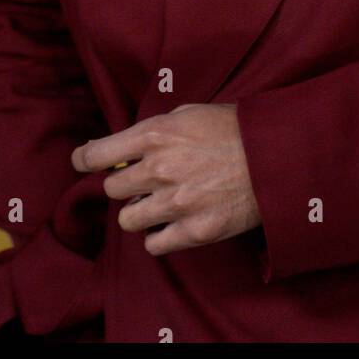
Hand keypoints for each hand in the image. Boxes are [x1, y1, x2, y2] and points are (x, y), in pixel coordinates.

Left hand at [71, 104, 261, 255]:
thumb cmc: (232, 130)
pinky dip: (159, 235)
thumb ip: (151, 131)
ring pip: (128, 219)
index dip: (84, 160)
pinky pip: (153, 244)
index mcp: (155, 135)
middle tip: (144, 181)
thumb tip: (115, 150)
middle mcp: (160, 169)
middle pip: (112, 190)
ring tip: (162, 202)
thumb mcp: (188, 114)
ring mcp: (176, 203)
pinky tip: (174, 221)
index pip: (97, 155)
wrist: (274, 156)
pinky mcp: (193, 231)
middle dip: (125, 185)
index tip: (84, 163)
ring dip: (141, 211)